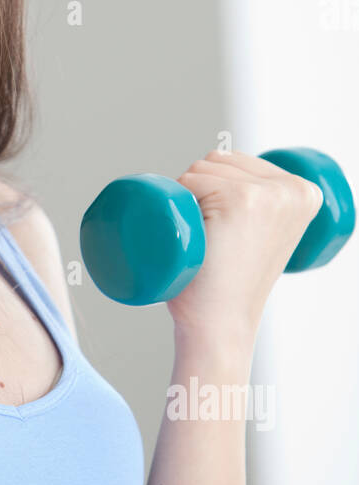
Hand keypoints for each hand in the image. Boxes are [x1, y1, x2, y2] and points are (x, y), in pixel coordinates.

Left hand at [166, 149, 323, 344]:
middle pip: (218, 160)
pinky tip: (200, 235)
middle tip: (216, 241)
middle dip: (200, 191)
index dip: (214, 188)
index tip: (228, 233)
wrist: (220, 324)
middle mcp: (293, 189)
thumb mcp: (264, 232)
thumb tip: (231, 162)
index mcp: (304, 192)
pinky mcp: (241, 200)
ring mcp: (269, 194)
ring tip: (209, 240)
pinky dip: (180, 200)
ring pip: (201, 167)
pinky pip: (189, 180)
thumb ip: (263, 200)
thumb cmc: (230, 282)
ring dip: (188, 197)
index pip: (235, 160)